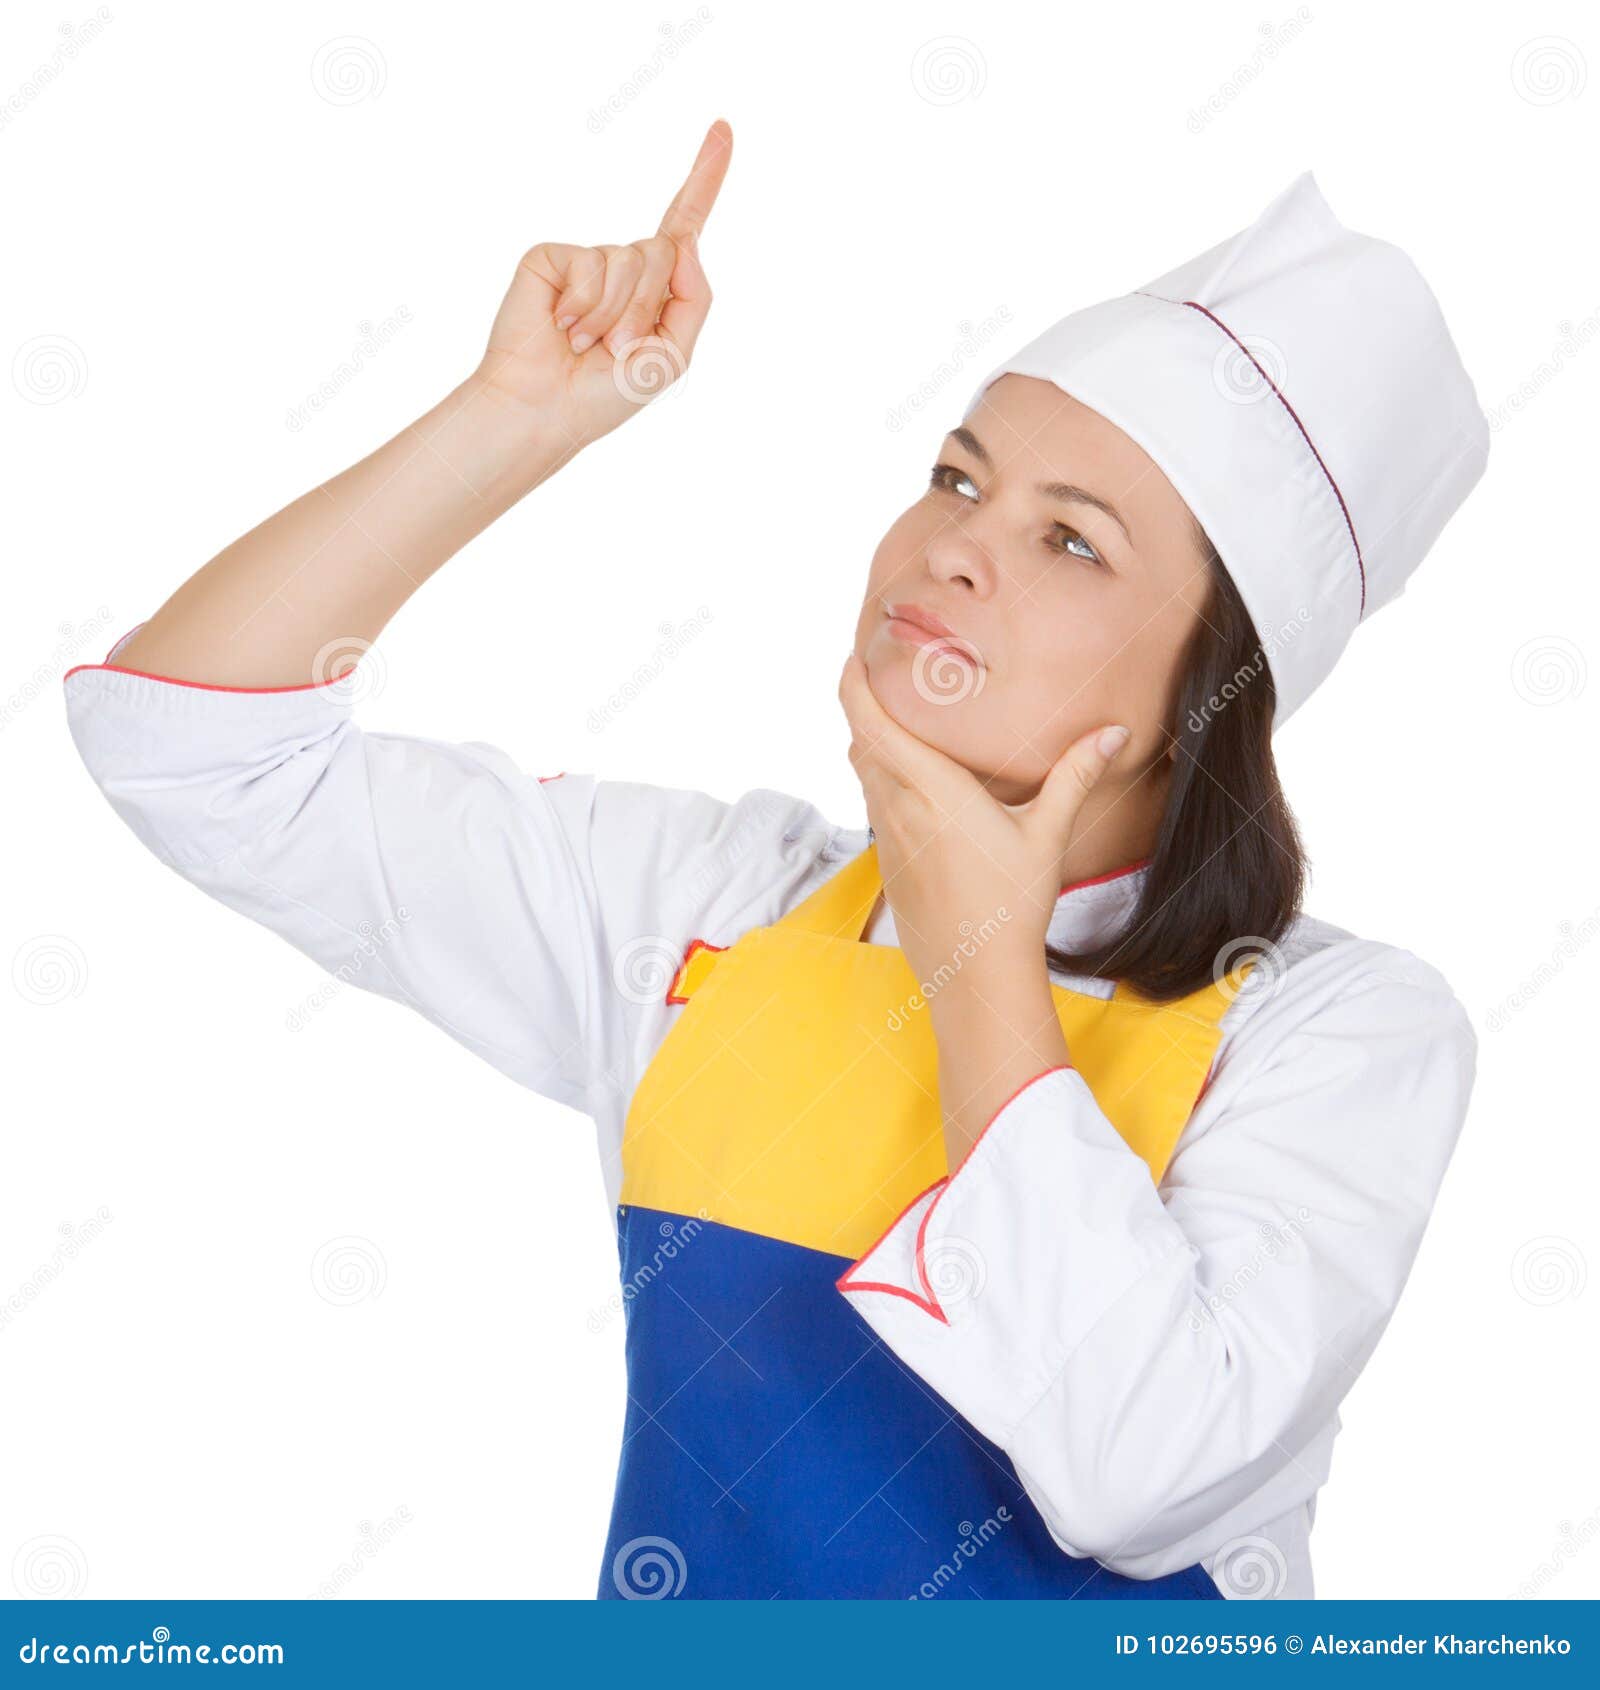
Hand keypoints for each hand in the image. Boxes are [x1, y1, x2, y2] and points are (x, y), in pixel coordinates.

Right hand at [474, 118, 731, 448]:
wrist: (545, 410)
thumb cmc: (605, 394)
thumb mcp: (672, 356)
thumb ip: (694, 298)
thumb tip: (685, 241)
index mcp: (655, 289)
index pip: (684, 225)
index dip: (706, 178)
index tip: (724, 128)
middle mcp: (622, 267)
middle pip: (665, 251)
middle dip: (646, 306)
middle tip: (614, 347)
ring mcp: (587, 260)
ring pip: (631, 259)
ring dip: (615, 313)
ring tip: (586, 343)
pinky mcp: (553, 256)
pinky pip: (592, 263)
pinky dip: (585, 304)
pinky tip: (563, 326)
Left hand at [837, 653, 1130, 991]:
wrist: (976, 976)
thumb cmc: (1012, 905)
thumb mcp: (1048, 834)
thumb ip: (1075, 776)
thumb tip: (1114, 733)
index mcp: (931, 789)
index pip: (870, 723)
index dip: (853, 684)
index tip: (854, 655)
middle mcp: (898, 808)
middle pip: (860, 740)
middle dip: (861, 703)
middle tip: (879, 672)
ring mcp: (888, 838)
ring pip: (863, 773)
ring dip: (870, 742)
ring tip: (895, 717)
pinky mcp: (888, 864)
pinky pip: (873, 805)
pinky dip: (879, 779)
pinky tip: (909, 781)